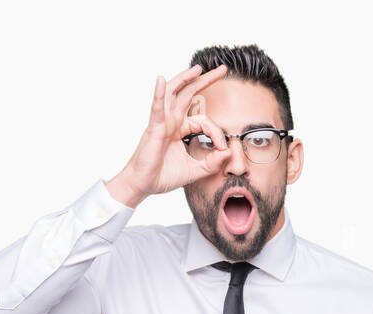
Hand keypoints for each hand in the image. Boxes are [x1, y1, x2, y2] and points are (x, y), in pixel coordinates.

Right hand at [106, 62, 232, 206]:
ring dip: (185, 78)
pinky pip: (156, 108)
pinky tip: (160, 80)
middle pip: (189, 94)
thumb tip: (228, 152)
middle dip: (205, 80)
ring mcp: (162, 122)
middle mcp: (171, 121)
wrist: (144, 185)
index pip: (204, 121)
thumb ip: (212, 163)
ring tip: (198, 67)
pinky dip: (158, 94)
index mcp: (180, 128)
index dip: (217, 133)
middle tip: (222, 69)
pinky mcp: (154, 128)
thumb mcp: (195, 171)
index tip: (223, 149)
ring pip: (173, 93)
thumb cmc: (163, 176)